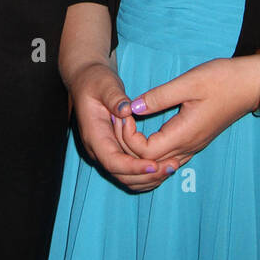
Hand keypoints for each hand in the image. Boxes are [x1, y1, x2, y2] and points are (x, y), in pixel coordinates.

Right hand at [69, 62, 170, 191]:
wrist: (86, 82)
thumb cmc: (95, 81)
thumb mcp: (104, 85)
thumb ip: (114, 98)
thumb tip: (126, 111)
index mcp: (94, 135)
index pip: (113, 161)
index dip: (134, 167)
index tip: (155, 164)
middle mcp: (98, 149)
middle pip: (121, 176)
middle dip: (147, 176)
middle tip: (172, 166)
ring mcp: (105, 152)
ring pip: (127, 179)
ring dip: (149, 178)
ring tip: (172, 167)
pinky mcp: (114, 152)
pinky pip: (130, 173)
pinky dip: (146, 175)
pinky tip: (164, 166)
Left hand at [116, 56, 259, 169]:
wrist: (250, 84)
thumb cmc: (221, 80)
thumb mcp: (188, 82)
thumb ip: (159, 97)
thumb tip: (132, 107)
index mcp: (184, 134)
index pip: (145, 153)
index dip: (127, 138)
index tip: (122, 115)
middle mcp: (188, 146)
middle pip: (148, 163)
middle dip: (127, 145)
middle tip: (118, 120)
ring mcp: (192, 146)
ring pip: (158, 163)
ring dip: (137, 151)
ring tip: (125, 127)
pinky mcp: (195, 141)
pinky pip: (167, 157)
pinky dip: (150, 152)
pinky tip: (140, 135)